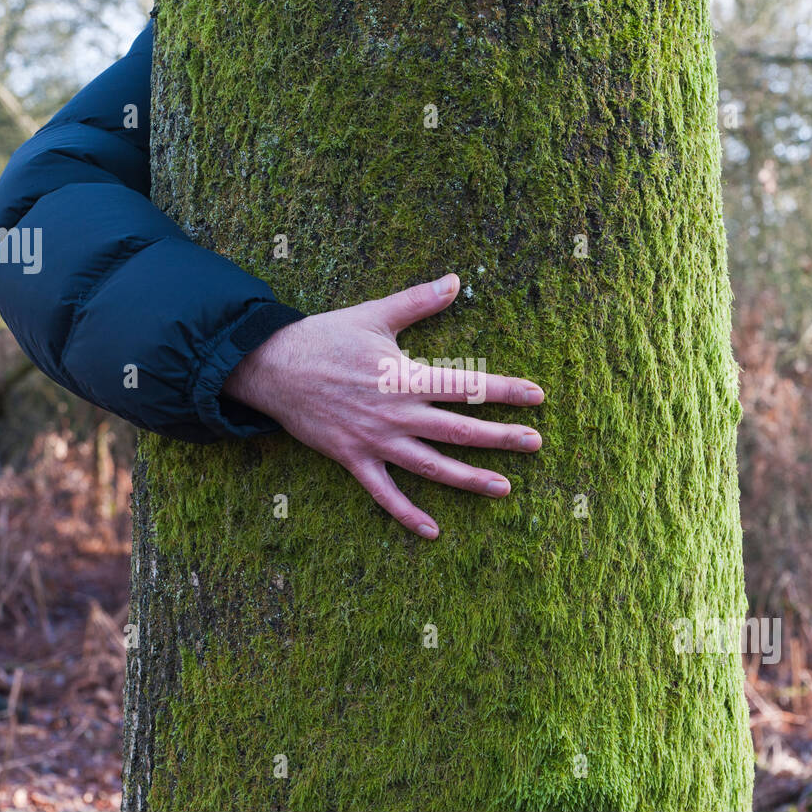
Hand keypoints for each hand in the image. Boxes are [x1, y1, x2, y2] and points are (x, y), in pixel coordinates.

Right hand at [223, 273, 543, 538]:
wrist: (274, 368)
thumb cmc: (326, 337)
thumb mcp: (375, 314)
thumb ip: (418, 302)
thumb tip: (455, 280)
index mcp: (406, 377)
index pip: (466, 385)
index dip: (505, 390)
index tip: (537, 396)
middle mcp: (397, 413)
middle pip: (459, 429)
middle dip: (501, 438)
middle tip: (536, 442)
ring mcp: (377, 440)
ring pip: (432, 466)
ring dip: (469, 479)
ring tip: (504, 487)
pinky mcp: (354, 459)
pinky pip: (385, 493)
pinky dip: (408, 513)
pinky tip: (433, 530)